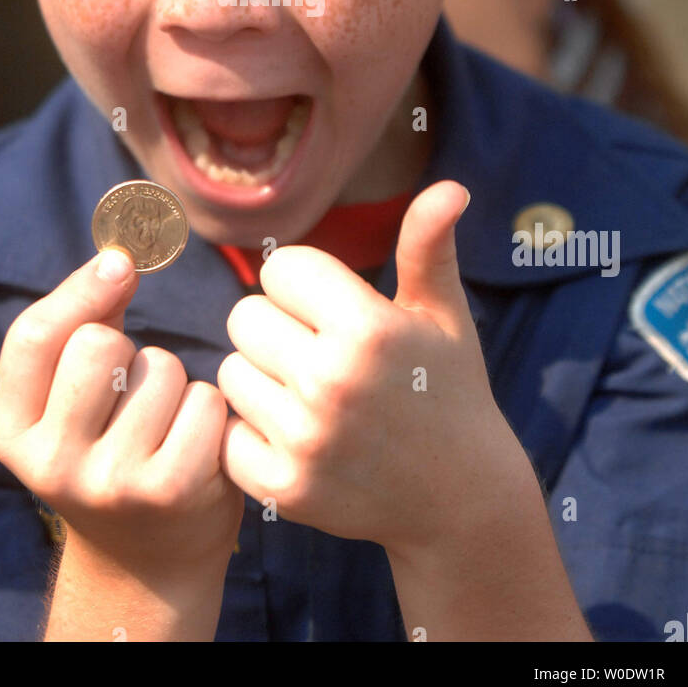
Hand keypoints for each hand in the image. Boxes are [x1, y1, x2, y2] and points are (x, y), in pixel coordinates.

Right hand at [0, 248, 243, 587]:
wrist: (149, 563)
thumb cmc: (111, 455)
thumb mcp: (71, 406)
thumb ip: (84, 330)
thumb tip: (120, 255)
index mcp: (15, 437)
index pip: (35, 338)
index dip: (80, 288)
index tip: (120, 263)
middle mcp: (54, 465)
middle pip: (100, 343)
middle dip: (130, 347)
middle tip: (134, 390)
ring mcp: (112, 482)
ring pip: (162, 367)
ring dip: (175, 382)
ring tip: (165, 425)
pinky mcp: (172, 489)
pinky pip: (205, 400)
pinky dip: (210, 410)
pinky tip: (197, 444)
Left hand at [217, 181, 524, 557]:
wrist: (461, 500)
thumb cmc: (446, 389)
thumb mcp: (443, 314)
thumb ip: (428, 246)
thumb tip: (450, 186)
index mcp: (368, 328)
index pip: (280, 269)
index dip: (305, 287)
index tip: (335, 313)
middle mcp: (332, 381)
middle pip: (244, 317)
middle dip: (277, 330)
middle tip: (320, 358)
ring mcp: (305, 439)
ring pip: (229, 372)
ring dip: (260, 380)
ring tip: (309, 398)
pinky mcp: (284, 489)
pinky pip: (227, 433)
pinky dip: (251, 435)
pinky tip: (296, 439)